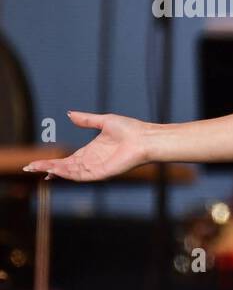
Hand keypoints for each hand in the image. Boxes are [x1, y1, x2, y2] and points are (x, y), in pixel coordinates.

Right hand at [22, 111, 152, 181]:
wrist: (146, 138)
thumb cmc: (131, 129)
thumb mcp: (103, 121)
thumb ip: (86, 119)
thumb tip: (69, 114)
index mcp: (92, 151)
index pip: (68, 159)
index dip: (52, 162)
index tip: (36, 163)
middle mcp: (93, 161)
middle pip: (65, 167)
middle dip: (47, 167)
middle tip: (29, 168)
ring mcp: (97, 168)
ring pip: (71, 172)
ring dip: (54, 170)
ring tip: (38, 169)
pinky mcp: (103, 173)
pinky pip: (82, 175)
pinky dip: (68, 173)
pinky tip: (56, 170)